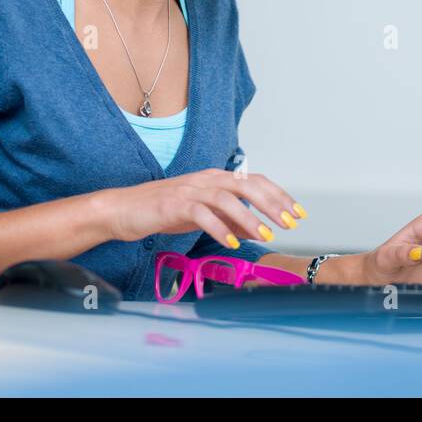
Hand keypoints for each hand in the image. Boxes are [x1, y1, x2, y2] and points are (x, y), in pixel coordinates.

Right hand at [98, 168, 303, 250]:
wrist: (123, 209)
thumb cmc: (162, 211)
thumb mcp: (202, 216)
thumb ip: (229, 220)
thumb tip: (258, 230)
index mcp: (215, 179)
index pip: (254, 181)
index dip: (279, 195)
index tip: (298, 213)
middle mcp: (205, 179)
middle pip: (247, 185)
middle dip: (272, 203)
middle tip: (290, 223)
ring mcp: (190, 189)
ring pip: (227, 197)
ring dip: (249, 216)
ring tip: (266, 234)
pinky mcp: (174, 204)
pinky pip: (201, 213)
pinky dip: (220, 228)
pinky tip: (232, 242)